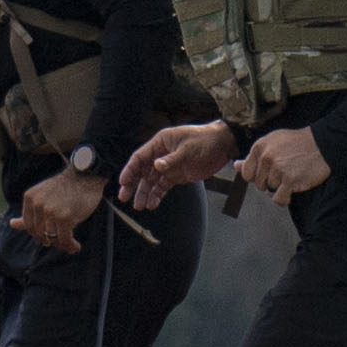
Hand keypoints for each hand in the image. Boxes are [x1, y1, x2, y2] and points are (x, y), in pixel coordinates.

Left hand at [8, 165, 107, 254]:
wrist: (86, 176)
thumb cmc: (65, 188)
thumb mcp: (43, 196)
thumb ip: (30, 213)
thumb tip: (12, 224)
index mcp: (30, 197)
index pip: (29, 226)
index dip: (40, 235)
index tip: (50, 237)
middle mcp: (38, 204)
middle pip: (40, 233)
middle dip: (51, 241)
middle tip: (63, 242)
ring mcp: (50, 211)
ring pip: (52, 238)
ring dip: (62, 245)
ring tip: (70, 245)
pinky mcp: (64, 217)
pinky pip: (64, 239)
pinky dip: (71, 246)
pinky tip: (76, 246)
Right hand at [120, 119, 241, 211]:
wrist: (223, 145)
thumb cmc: (205, 140)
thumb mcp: (188, 150)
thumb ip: (172, 160)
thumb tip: (156, 165)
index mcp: (161, 142)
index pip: (140, 157)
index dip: (130, 170)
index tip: (123, 182)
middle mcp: (161, 154)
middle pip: (142, 171)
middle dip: (133, 184)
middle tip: (125, 197)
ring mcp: (169, 166)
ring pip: (151, 181)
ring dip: (145, 193)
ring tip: (140, 206)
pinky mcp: (176, 175)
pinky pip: (163, 186)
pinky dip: (157, 195)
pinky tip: (153, 204)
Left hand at [241, 123, 330, 199]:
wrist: (322, 143)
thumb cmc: (297, 143)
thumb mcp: (272, 143)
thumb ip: (254, 157)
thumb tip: (236, 166)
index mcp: (259, 147)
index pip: (247, 174)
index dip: (258, 176)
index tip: (270, 171)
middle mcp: (266, 157)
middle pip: (258, 184)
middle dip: (270, 182)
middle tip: (285, 171)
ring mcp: (277, 169)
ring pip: (269, 191)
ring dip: (280, 188)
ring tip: (292, 175)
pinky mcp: (289, 180)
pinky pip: (278, 199)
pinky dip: (285, 198)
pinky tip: (293, 188)